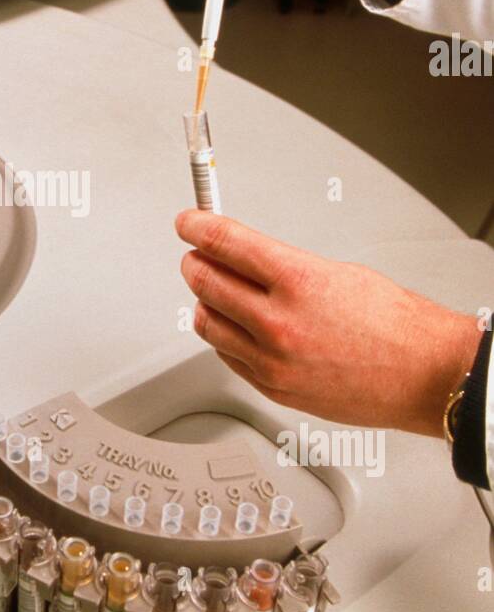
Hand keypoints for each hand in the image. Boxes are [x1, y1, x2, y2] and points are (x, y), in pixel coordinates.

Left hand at [176, 209, 480, 436]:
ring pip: (207, 322)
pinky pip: (226, 356)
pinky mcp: (273, 388)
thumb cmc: (395, 324)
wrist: (423, 374)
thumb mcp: (337, 271)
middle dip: (196, 262)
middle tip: (196, 255)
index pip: (225, 243)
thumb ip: (283, 265)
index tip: (187, 223)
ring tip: (215, 292)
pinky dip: (223, 337)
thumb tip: (245, 257)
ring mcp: (272, 360)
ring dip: (205, 301)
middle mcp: (278, 322)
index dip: (197, 227)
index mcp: (297, 281)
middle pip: (205, 281)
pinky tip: (234, 327)